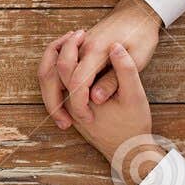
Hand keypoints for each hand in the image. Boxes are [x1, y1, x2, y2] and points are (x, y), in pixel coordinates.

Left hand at [40, 34, 163, 183]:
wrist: (129, 151)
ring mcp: (68, 109)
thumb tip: (116, 48)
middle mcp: (69, 105)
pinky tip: (80, 59)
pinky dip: (65, 70)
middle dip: (58, 50)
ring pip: (53, 80)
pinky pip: (61, 86)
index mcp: (81, 99)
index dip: (71, 46)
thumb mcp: (135, 95)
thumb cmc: (134, 124)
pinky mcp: (73, 110)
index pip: (64, 67)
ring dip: (59, 59)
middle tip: (75, 33)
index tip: (82, 33)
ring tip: (75, 42)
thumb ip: (124, 71)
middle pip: (49, 73)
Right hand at [50, 0, 162, 126]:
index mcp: (97, 50)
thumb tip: (96, 99)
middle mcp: (81, 47)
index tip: (86, 118)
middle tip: (65, 124)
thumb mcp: (139, 59)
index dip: (78, 104)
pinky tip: (62, 97)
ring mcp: (76, 46)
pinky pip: (54, 64)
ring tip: (62, 115)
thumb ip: (115, 80)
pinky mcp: (76, 47)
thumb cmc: (142, 35)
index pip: (78, 81)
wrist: (138, 11)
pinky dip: (52, 81)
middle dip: (54, 103)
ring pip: (49, 69)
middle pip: (53, 75)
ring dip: (50, 93)